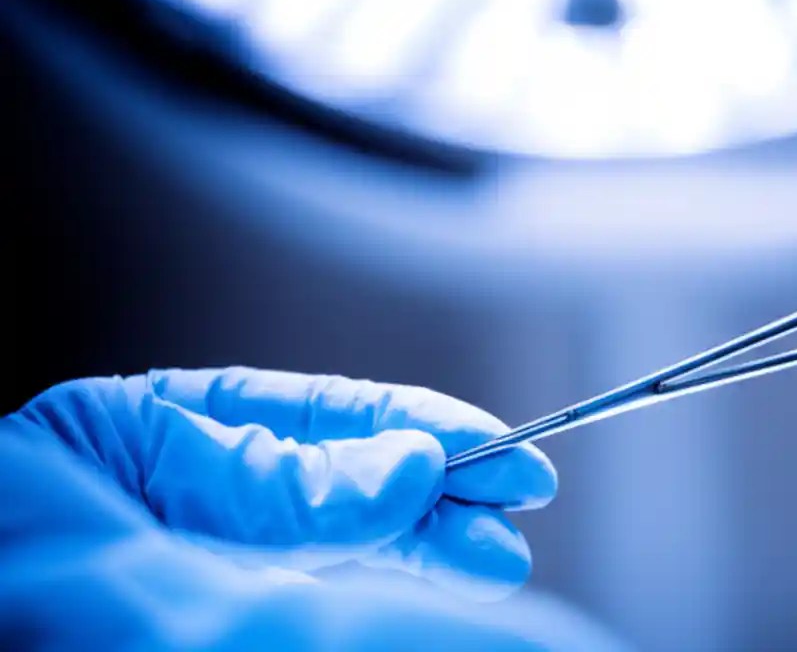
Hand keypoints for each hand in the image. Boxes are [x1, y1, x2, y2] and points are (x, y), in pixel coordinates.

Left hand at [8, 367, 555, 597]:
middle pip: (363, 477)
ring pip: (360, 540)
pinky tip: (442, 573)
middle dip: (448, 489)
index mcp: (185, 423)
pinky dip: (391, 578)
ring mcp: (230, 555)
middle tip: (520, 506)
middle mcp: (222, 488)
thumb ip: (281, 478)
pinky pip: (329, 588)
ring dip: (436, 545)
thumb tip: (407, 469)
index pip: (334, 415)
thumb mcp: (156, 467)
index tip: (496, 448)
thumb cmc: (18, 527)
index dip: (423, 425)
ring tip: (495, 560)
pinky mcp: (238, 607)